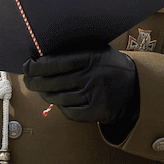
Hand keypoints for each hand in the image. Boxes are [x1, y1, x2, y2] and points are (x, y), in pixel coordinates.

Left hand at [23, 49, 139, 126]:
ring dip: (45, 94)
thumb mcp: (97, 51)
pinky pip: (69, 112)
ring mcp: (93, 96)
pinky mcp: (95, 111)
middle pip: (52, 82)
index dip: (36, 66)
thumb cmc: (110, 66)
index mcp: (90, 58)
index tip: (27, 65)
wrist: (136, 87)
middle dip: (34, 82)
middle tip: (27, 80)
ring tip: (41, 90)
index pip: (55, 63)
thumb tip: (43, 53)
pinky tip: (59, 101)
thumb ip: (75, 51)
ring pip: (58, 98)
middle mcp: (91, 77)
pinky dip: (61, 107)